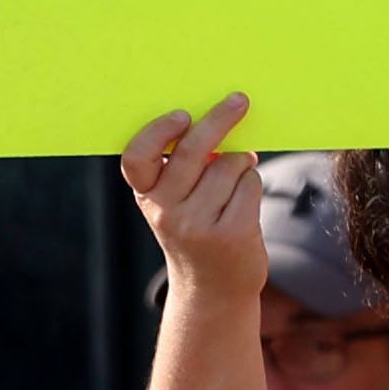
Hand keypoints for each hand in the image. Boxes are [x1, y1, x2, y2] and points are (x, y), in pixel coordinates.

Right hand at [120, 94, 266, 301]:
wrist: (211, 288)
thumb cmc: (196, 231)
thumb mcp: (175, 203)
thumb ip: (184, 169)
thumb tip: (220, 123)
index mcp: (146, 196)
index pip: (137, 158)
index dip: (158, 132)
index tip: (182, 115)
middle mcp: (166, 211)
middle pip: (192, 150)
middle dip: (219, 119)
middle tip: (239, 101)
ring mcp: (198, 225)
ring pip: (229, 164)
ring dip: (240, 164)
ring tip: (235, 183)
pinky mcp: (231, 233)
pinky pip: (250, 184)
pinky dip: (251, 185)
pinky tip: (243, 202)